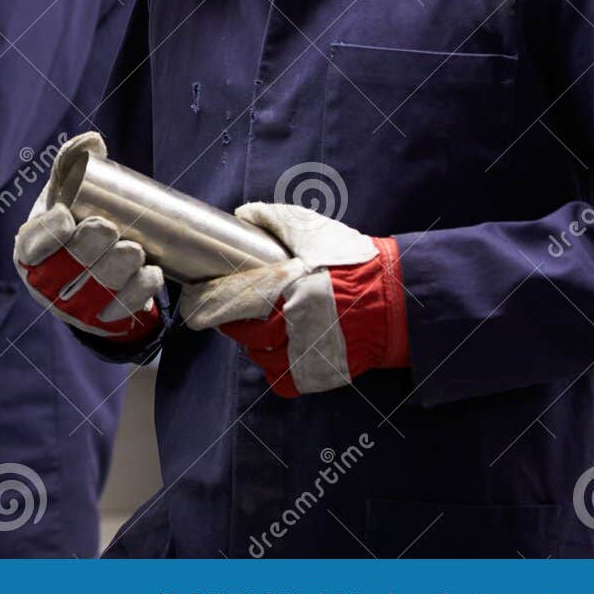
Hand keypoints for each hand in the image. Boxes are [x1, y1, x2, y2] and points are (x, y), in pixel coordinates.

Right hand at [13, 133, 163, 339]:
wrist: (93, 267)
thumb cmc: (74, 223)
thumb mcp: (65, 195)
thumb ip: (73, 165)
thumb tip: (94, 140)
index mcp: (31, 249)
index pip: (32, 245)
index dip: (46, 234)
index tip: (66, 215)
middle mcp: (47, 281)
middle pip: (67, 269)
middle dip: (88, 250)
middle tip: (109, 229)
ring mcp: (74, 305)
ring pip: (96, 292)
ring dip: (117, 272)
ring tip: (135, 251)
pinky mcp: (102, 320)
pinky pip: (121, 311)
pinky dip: (139, 293)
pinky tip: (153, 275)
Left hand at [179, 203, 408, 396]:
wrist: (397, 299)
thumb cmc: (352, 261)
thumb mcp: (311, 229)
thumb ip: (272, 220)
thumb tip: (241, 215)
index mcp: (282, 290)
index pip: (226, 305)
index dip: (205, 304)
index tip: (196, 301)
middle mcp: (287, 327)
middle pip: (239, 332)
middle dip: (236, 320)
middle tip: (245, 308)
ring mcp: (301, 355)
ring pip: (259, 355)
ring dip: (258, 342)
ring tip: (274, 323)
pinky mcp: (315, 376)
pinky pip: (280, 378)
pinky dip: (279, 365)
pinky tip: (289, 346)